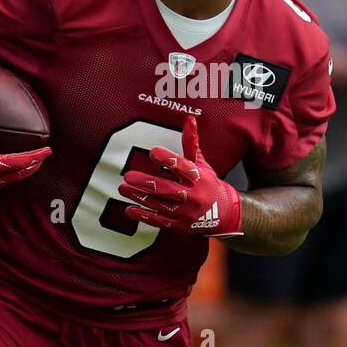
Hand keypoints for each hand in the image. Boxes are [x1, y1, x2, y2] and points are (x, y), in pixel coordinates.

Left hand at [119, 114, 242, 236]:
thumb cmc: (208, 184)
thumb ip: (191, 143)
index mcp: (200, 178)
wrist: (223, 214)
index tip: (153, 152)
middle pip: (167, 189)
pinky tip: (129, 209)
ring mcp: (186, 213)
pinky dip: (143, 215)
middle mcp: (194, 197)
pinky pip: (159, 221)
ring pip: (159, 205)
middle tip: (128, 175)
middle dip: (146, 182)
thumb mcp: (202, 163)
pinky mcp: (179, 226)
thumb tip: (190, 119)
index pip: (184, 167)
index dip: (169, 159)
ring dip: (139, 197)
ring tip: (123, 188)